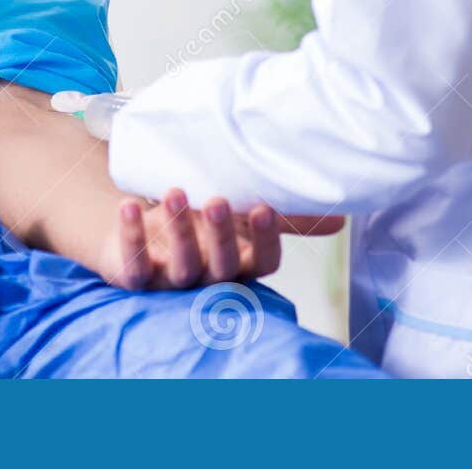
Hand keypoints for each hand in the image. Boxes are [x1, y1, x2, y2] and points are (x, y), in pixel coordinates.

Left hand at [93, 188, 345, 290]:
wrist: (139, 231)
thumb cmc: (200, 225)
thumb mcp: (241, 218)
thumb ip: (285, 217)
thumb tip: (343, 216)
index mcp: (239, 263)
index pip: (261, 262)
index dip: (264, 239)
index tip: (264, 207)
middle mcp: (209, 276)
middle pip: (221, 267)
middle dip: (220, 235)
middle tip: (218, 200)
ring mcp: (171, 280)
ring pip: (181, 267)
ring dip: (179, 230)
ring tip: (174, 192)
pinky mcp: (135, 276)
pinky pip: (133, 263)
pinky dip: (130, 234)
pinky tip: (128, 205)